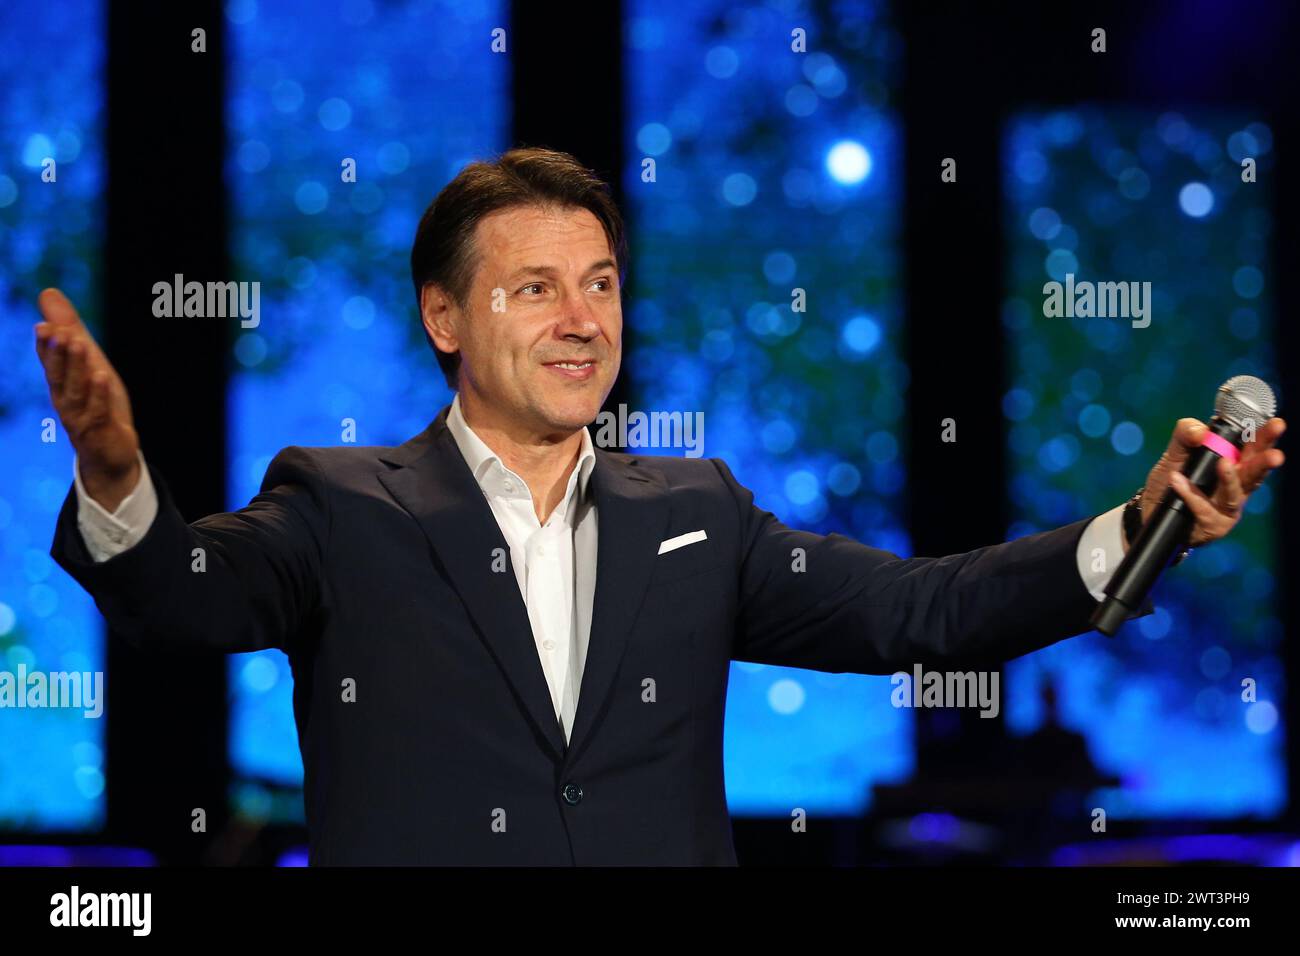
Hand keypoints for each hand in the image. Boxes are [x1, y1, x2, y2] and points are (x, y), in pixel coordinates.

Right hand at [34, 288, 140, 509]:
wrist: (110, 452)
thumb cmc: (96, 402)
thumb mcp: (87, 363)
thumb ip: (70, 330)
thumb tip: (47, 293)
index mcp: (61, 383)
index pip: (50, 361)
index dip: (46, 345)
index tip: (43, 324)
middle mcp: (65, 400)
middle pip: (58, 375)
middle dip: (55, 353)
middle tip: (54, 329)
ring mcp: (81, 418)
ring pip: (75, 391)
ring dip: (77, 367)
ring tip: (79, 344)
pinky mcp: (99, 431)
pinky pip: (97, 411)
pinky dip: (98, 394)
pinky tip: (101, 376)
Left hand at [1135, 417, 1285, 548]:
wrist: (1150, 508)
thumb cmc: (1172, 476)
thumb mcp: (1176, 450)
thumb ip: (1187, 433)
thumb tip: (1201, 432)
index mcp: (1235, 462)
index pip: (1254, 448)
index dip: (1266, 436)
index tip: (1278, 424)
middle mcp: (1237, 485)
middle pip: (1254, 472)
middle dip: (1266, 462)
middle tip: (1276, 455)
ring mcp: (1227, 507)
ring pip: (1234, 493)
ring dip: (1230, 478)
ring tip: (1223, 463)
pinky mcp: (1213, 524)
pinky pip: (1204, 509)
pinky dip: (1191, 495)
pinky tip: (1177, 481)